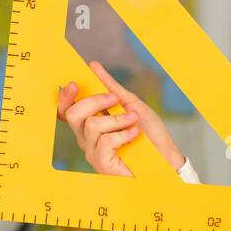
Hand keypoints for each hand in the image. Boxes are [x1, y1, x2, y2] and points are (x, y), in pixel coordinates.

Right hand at [55, 60, 184, 175]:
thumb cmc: (149, 132)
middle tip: (115, 100)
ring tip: (134, 121)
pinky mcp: (102, 164)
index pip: (65, 111)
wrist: (166, 155)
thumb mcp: (131, 104)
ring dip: (118, 119)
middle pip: (73, 114)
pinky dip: (124, 133)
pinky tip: (135, 135)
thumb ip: (112, 87)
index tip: (74, 84)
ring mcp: (92, 152)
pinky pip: (105, 141)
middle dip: (95, 101)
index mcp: (89, 124)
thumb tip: (93, 66)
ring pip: (91, 125)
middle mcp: (86, 138)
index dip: (64, 97)